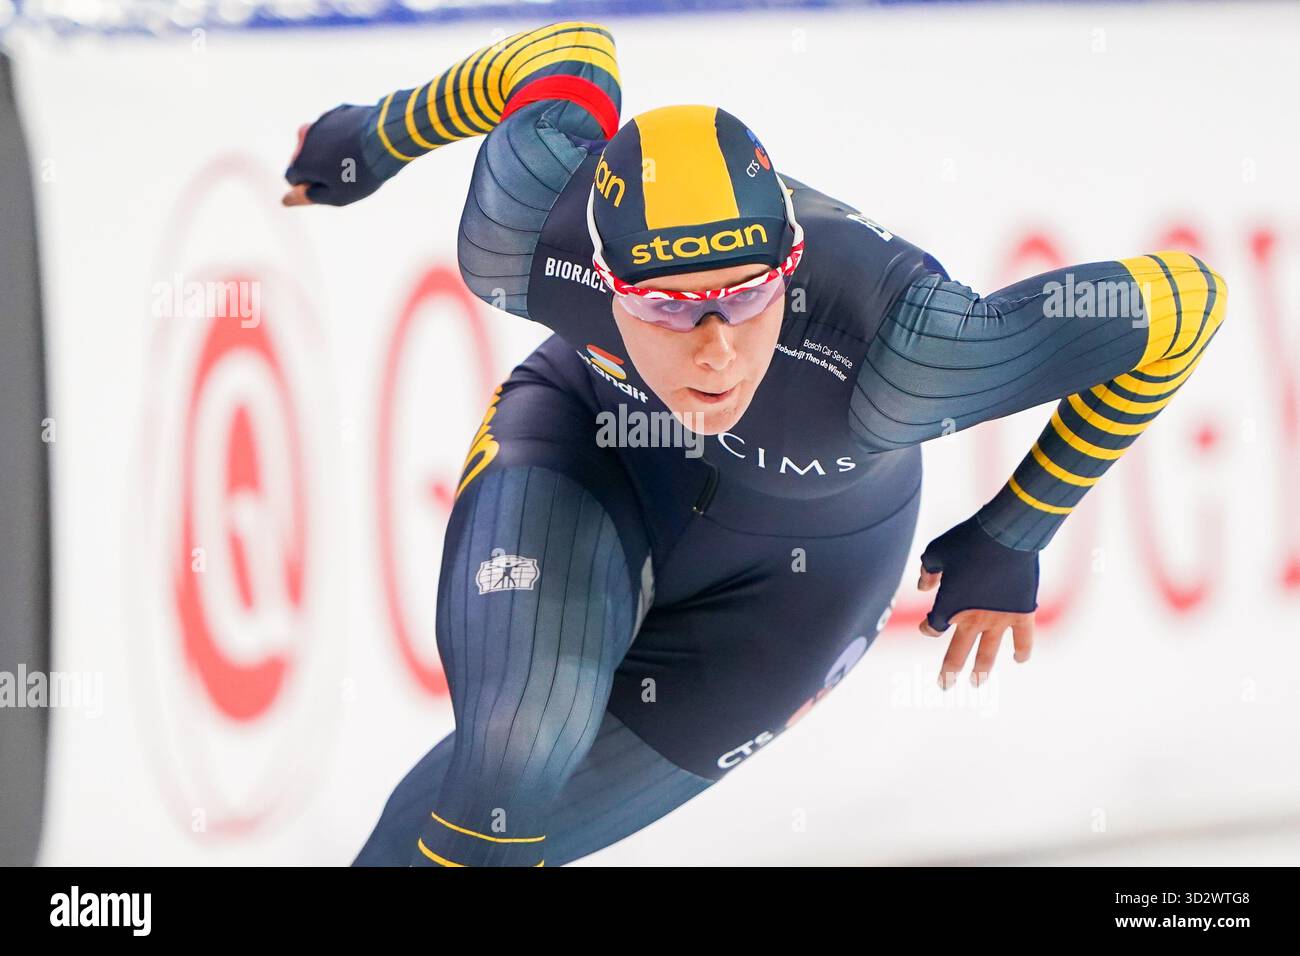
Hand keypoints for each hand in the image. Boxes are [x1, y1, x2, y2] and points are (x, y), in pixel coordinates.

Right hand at [281, 104, 384, 207]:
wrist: (384, 140)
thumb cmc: (360, 173)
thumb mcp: (337, 196)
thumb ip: (310, 197)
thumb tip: (286, 199)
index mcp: (302, 161)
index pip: (292, 177)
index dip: (307, 186)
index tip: (327, 188)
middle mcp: (305, 138)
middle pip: (303, 157)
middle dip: (315, 167)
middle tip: (342, 175)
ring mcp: (321, 122)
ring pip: (318, 140)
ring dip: (328, 150)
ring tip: (352, 159)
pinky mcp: (337, 112)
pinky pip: (334, 128)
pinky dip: (342, 137)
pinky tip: (358, 144)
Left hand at [916, 515, 1038, 688]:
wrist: (1004, 536)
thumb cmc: (966, 541)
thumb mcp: (935, 551)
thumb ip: (927, 572)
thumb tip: (923, 587)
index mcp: (948, 607)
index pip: (933, 629)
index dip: (927, 629)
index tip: (927, 626)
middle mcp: (971, 619)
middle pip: (956, 652)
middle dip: (949, 671)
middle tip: (945, 685)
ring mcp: (998, 619)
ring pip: (988, 652)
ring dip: (982, 670)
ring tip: (978, 684)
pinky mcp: (1021, 613)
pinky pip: (1023, 638)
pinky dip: (1022, 650)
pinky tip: (1019, 660)